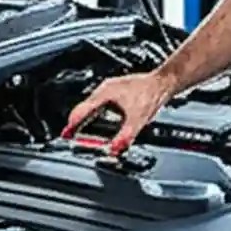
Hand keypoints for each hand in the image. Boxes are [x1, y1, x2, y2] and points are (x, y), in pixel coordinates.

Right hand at [61, 71, 175, 154]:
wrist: (164, 82)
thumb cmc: (151, 93)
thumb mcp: (137, 118)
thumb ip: (125, 135)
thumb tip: (114, 148)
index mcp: (104, 93)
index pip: (81, 110)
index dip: (72, 124)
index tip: (66, 135)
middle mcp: (105, 89)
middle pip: (84, 108)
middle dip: (77, 122)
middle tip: (70, 135)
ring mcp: (111, 89)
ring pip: (92, 105)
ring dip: (86, 118)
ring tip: (80, 130)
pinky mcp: (118, 92)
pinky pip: (100, 104)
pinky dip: (95, 114)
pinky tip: (99, 121)